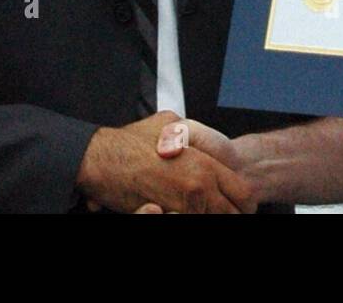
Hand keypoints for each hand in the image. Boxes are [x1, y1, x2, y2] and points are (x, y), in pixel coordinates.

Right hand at [76, 111, 257, 213]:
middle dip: (228, 212)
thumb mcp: (172, 123)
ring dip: (208, 215)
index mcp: (205, 165)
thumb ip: (199, 136)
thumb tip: (214, 147)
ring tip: (196, 207)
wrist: (99, 160)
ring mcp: (183, 205)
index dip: (243, 202)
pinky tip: (178, 210)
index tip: (241, 205)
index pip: (243, 193)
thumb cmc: (131, 142)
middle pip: (230, 213)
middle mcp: (198, 186)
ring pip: (210, 218)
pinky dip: (189, 216)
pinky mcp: (163, 214)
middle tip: (219, 209)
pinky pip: (188, 220)